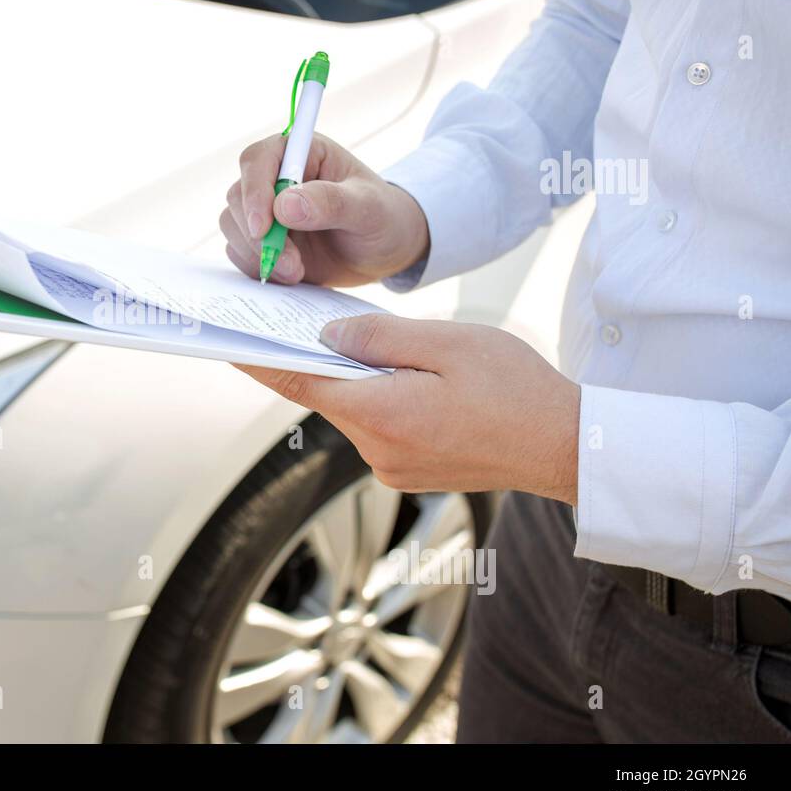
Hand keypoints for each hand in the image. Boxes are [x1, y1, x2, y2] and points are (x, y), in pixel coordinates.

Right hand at [221, 133, 429, 286]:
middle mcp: (275, 177)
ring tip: (297, 272)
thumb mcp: (368, 208)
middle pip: (238, 196)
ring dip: (259, 255)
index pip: (258, 159)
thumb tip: (284, 205)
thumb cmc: (383, 218)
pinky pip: (240, 253)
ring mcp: (265, 210)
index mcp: (300, 153)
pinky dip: (259, 268)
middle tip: (291, 264)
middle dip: (258, 236)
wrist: (383, 252)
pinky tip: (291, 275)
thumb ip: (330, 202)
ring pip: (233, 227)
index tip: (263, 228)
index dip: (254, 191)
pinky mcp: (261, 240)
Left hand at [237, 314, 580, 504]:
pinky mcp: (407, 471)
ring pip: (353, 409)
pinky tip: (407, 378)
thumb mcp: (449, 343)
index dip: (258, 359)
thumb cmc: (518, 391)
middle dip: (320, 358)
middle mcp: (376, 449)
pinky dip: (378, 399)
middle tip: (307, 319)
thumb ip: (380, 337)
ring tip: (385, 346)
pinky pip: (376, 426)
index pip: (298, 381)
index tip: (225, 340)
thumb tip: (327, 335)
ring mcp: (391, 466)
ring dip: (359, 379)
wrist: (565, 447)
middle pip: (326, 394)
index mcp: (381, 413)